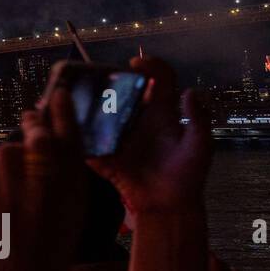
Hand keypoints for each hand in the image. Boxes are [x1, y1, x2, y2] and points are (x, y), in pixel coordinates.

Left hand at [0, 87, 86, 270]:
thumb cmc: (50, 248)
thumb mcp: (72, 208)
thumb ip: (65, 172)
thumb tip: (53, 143)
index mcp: (73, 170)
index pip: (68, 125)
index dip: (61, 108)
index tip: (58, 95)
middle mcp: (45, 158)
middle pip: (36, 128)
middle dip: (33, 125)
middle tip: (31, 121)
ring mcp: (14, 159)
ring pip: (11, 150)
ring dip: (12, 163)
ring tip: (16, 198)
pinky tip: (3, 200)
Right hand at [86, 56, 210, 215]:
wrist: (167, 206)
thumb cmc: (187, 176)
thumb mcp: (200, 147)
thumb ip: (197, 120)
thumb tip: (190, 92)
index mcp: (161, 113)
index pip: (157, 80)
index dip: (149, 65)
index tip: (135, 63)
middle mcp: (138, 119)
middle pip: (122, 90)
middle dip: (111, 79)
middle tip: (101, 78)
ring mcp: (119, 136)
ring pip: (100, 111)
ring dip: (89, 101)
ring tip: (77, 94)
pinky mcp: (105, 153)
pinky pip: (88, 141)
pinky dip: (77, 132)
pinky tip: (69, 124)